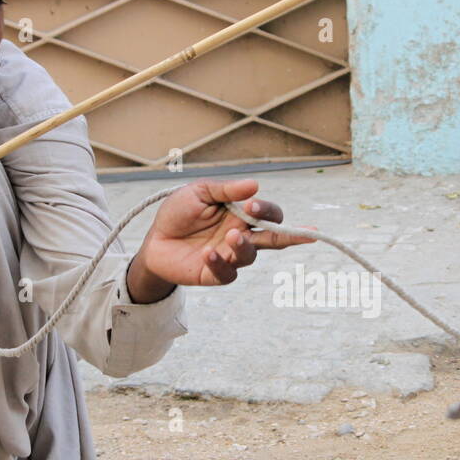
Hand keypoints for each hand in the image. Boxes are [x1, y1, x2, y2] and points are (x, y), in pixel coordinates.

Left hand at [127, 179, 313, 299]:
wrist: (154, 239)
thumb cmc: (178, 213)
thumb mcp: (199, 192)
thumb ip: (225, 190)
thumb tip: (254, 185)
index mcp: (242, 215)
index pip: (269, 214)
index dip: (267, 210)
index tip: (251, 205)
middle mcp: (241, 236)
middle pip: (274, 238)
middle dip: (292, 236)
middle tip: (304, 233)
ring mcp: (230, 256)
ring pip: (250, 256)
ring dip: (243, 246)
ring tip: (231, 235)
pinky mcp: (215, 274)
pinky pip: (227, 273)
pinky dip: (219, 263)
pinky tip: (207, 252)